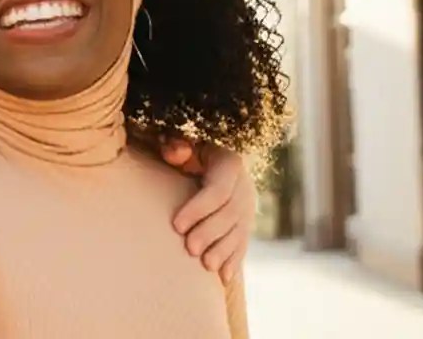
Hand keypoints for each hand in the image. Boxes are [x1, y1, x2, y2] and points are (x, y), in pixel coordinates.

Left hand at [160, 137, 255, 283]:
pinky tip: (223, 277)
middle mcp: (243, 186)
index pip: (217, 190)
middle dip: (210, 233)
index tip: (176, 225)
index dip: (198, 209)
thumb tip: (175, 151)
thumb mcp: (184, 145)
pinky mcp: (246, 224)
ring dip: (224, 250)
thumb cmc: (188, 153)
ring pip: (239, 232)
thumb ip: (177, 147)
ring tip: (206, 265)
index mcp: (229, 165)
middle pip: (229, 214)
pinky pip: (243, 244)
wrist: (209, 161)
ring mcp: (247, 207)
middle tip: (189, 248)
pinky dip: (234, 261)